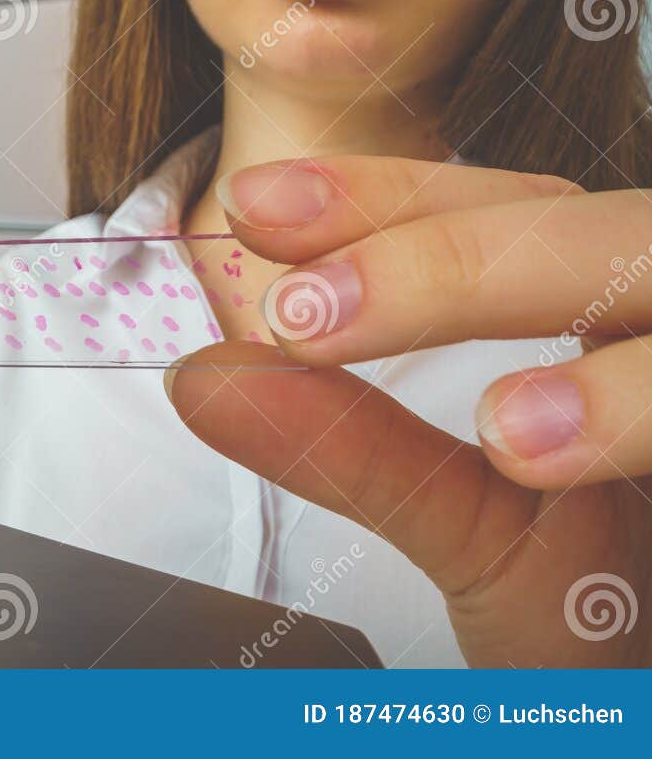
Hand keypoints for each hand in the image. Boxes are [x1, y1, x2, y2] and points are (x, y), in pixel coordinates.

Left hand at [170, 155, 651, 665]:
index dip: (387, 196)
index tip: (254, 206)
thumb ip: (358, 448)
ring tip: (502, 434)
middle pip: (604, 236)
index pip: (510, 208)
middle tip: (303, 313)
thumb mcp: (475, 526)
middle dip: (453, 263)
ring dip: (606, 372)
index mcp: (620, 308)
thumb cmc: (616, 611)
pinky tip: (564, 456)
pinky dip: (651, 413)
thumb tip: (199, 379)